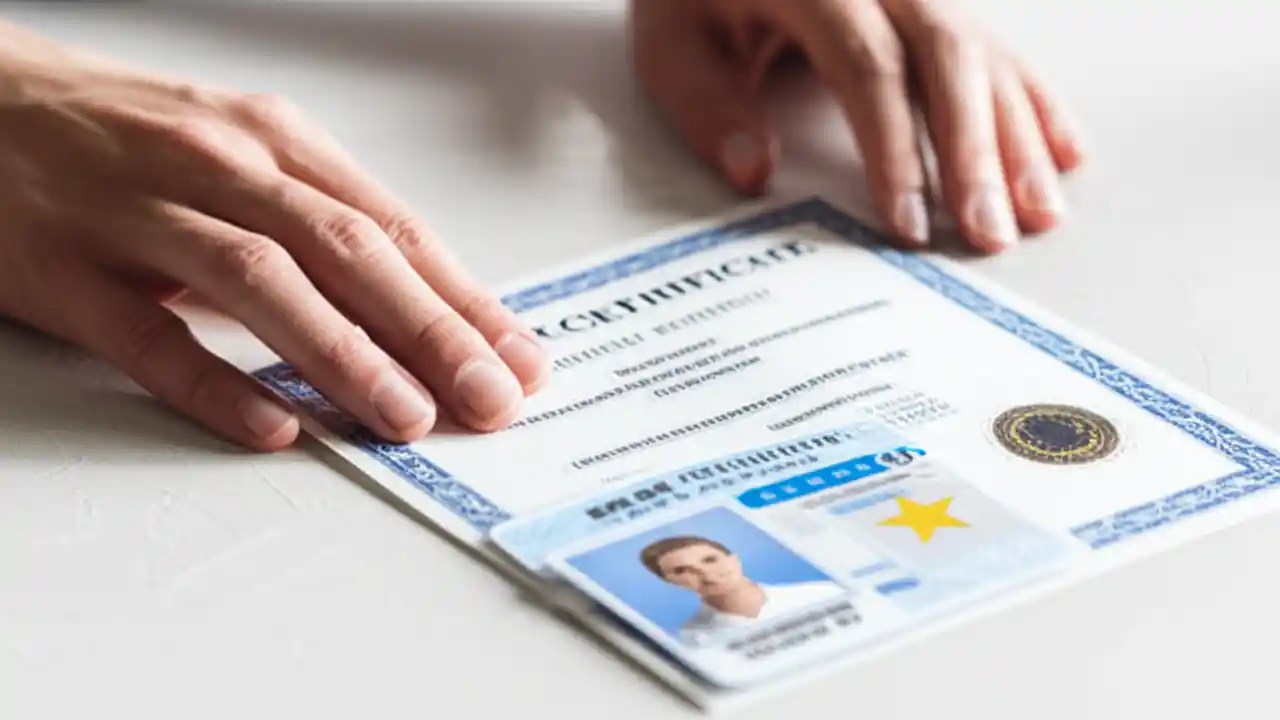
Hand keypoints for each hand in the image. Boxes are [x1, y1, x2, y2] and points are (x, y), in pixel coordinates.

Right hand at [0, 23, 549, 450]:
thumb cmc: (126, 136)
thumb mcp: (240, 156)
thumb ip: (322, 221)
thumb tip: (424, 305)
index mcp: (273, 142)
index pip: (392, 227)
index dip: (465, 298)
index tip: (520, 359)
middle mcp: (218, 167)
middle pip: (346, 251)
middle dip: (430, 331)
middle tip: (489, 400)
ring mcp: (137, 213)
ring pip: (260, 281)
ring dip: (342, 354)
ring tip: (406, 416)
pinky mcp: (62, 267)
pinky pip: (145, 333)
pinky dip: (213, 381)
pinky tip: (270, 424)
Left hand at [629, 0, 1084, 251]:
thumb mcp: (671, 45)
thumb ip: (706, 106)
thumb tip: (753, 171)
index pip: (867, 65)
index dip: (893, 147)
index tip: (908, 222)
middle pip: (946, 57)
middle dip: (974, 152)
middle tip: (989, 233)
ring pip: (983, 53)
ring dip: (1017, 136)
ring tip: (1037, 213)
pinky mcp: (939, 2)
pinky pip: (1000, 47)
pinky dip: (1033, 101)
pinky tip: (1063, 152)